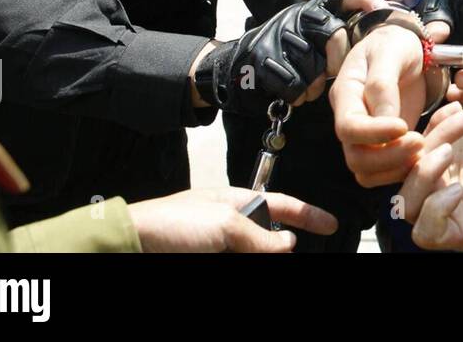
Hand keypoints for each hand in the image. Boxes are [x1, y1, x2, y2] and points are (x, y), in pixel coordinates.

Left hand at [127, 187, 336, 252]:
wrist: (131, 246)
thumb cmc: (172, 224)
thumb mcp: (225, 225)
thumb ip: (261, 235)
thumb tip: (289, 244)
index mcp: (237, 202)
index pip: (283, 205)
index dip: (309, 214)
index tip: (331, 224)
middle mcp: (230, 225)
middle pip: (269, 238)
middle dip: (282, 247)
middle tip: (293, 252)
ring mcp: (218, 245)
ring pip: (253, 253)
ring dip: (264, 255)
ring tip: (261, 255)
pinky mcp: (206, 259)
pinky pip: (235, 259)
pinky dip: (246, 259)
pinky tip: (245, 258)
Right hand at [191, 0, 383, 113]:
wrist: (236, 67)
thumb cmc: (283, 53)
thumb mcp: (309, 32)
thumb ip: (337, 27)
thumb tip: (375, 21)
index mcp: (312, 9)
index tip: (380, 7)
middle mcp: (298, 18)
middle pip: (335, 37)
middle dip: (338, 61)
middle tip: (332, 73)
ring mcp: (280, 37)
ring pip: (316, 65)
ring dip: (315, 82)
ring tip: (308, 84)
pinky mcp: (264, 59)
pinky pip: (295, 83)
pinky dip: (298, 94)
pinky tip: (294, 92)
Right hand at [331, 17, 437, 186]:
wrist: (406, 46)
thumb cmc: (395, 43)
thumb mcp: (390, 51)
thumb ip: (382, 85)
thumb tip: (386, 120)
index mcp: (346, 95)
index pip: (348, 128)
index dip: (374, 134)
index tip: (403, 126)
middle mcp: (353, 122)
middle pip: (358, 159)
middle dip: (391, 158)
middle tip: (421, 141)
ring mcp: (370, 137)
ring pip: (376, 172)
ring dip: (406, 165)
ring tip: (435, 140)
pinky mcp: (390, 145)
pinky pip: (399, 167)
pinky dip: (422, 160)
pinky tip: (443, 132)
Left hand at [400, 103, 462, 252]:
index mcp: (456, 228)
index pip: (426, 233)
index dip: (434, 213)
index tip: (458, 189)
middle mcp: (435, 207)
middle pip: (407, 202)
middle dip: (424, 174)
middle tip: (448, 150)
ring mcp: (427, 178)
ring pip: (409, 165)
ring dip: (435, 139)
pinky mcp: (425, 151)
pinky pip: (416, 138)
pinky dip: (435, 121)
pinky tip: (457, 109)